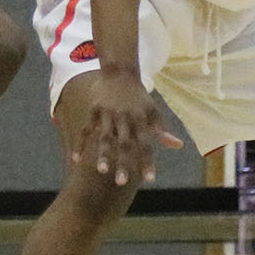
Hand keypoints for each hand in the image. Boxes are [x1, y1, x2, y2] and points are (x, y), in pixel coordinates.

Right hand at [72, 69, 183, 186]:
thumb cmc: (138, 96)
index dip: (147, 161)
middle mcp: (125, 118)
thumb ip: (162, 130)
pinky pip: (86, 129)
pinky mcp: (94, 110)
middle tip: (121, 183)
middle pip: (124, 144)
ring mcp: (108, 114)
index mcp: (140, 120)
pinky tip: (76, 160)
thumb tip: (178, 146)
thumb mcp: (152, 110)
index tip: (149, 179)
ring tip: (101, 171)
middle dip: (123, 163)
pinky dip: (81, 144)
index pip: (145, 144)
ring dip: (103, 154)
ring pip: (104, 137)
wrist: (120, 71)